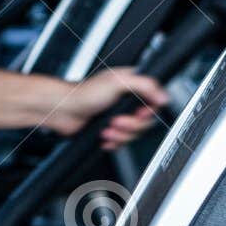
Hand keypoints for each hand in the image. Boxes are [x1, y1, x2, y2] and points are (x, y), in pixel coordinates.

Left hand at [41, 68, 169, 148]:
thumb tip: (163, 96)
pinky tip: (103, 135)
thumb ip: (145, 85)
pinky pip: (121, 142)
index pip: (154, 102)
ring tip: (107, 128)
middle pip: (145, 122)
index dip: (148, 111)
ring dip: (120, 135)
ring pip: (133, 134)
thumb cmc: (82, 94)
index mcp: (131, 86)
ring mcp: (118, 117)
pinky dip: (112, 142)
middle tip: (117, 121)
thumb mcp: (117, 82)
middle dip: (131, 125)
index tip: (139, 113)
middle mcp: (126, 101)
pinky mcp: (109, 130)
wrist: (62, 110)